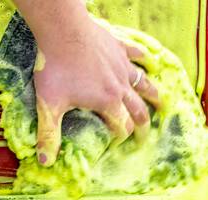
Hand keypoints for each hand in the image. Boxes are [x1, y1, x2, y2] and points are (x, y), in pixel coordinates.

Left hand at [14, 2, 162, 164]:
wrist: (61, 30)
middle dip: (143, 124)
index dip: (122, 138)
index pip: (122, 127)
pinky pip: (137, 54)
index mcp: (107, 102)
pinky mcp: (119, 47)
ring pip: (144, 83)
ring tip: (161, 104)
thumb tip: (45, 162)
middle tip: (146, 135)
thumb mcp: (49, 105)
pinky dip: (146, 60)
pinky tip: (151, 62)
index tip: (120, 146)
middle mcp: (120, 86)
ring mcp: (122, 65)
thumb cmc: (55, 67)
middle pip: (138, 109)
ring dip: (153, 95)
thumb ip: (49, 134)